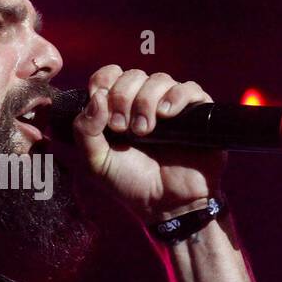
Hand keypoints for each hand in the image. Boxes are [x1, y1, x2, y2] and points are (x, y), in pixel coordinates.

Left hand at [71, 66, 227, 222]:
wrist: (166, 206)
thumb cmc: (130, 183)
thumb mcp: (96, 161)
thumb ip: (85, 130)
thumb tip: (96, 96)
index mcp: (118, 108)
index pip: (109, 75)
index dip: (103, 82)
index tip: (102, 104)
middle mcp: (144, 102)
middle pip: (132, 75)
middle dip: (123, 97)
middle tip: (123, 128)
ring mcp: (171, 107)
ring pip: (159, 79)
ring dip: (146, 101)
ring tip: (145, 130)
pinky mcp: (197, 114)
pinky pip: (190, 89)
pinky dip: (176, 97)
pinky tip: (166, 115)